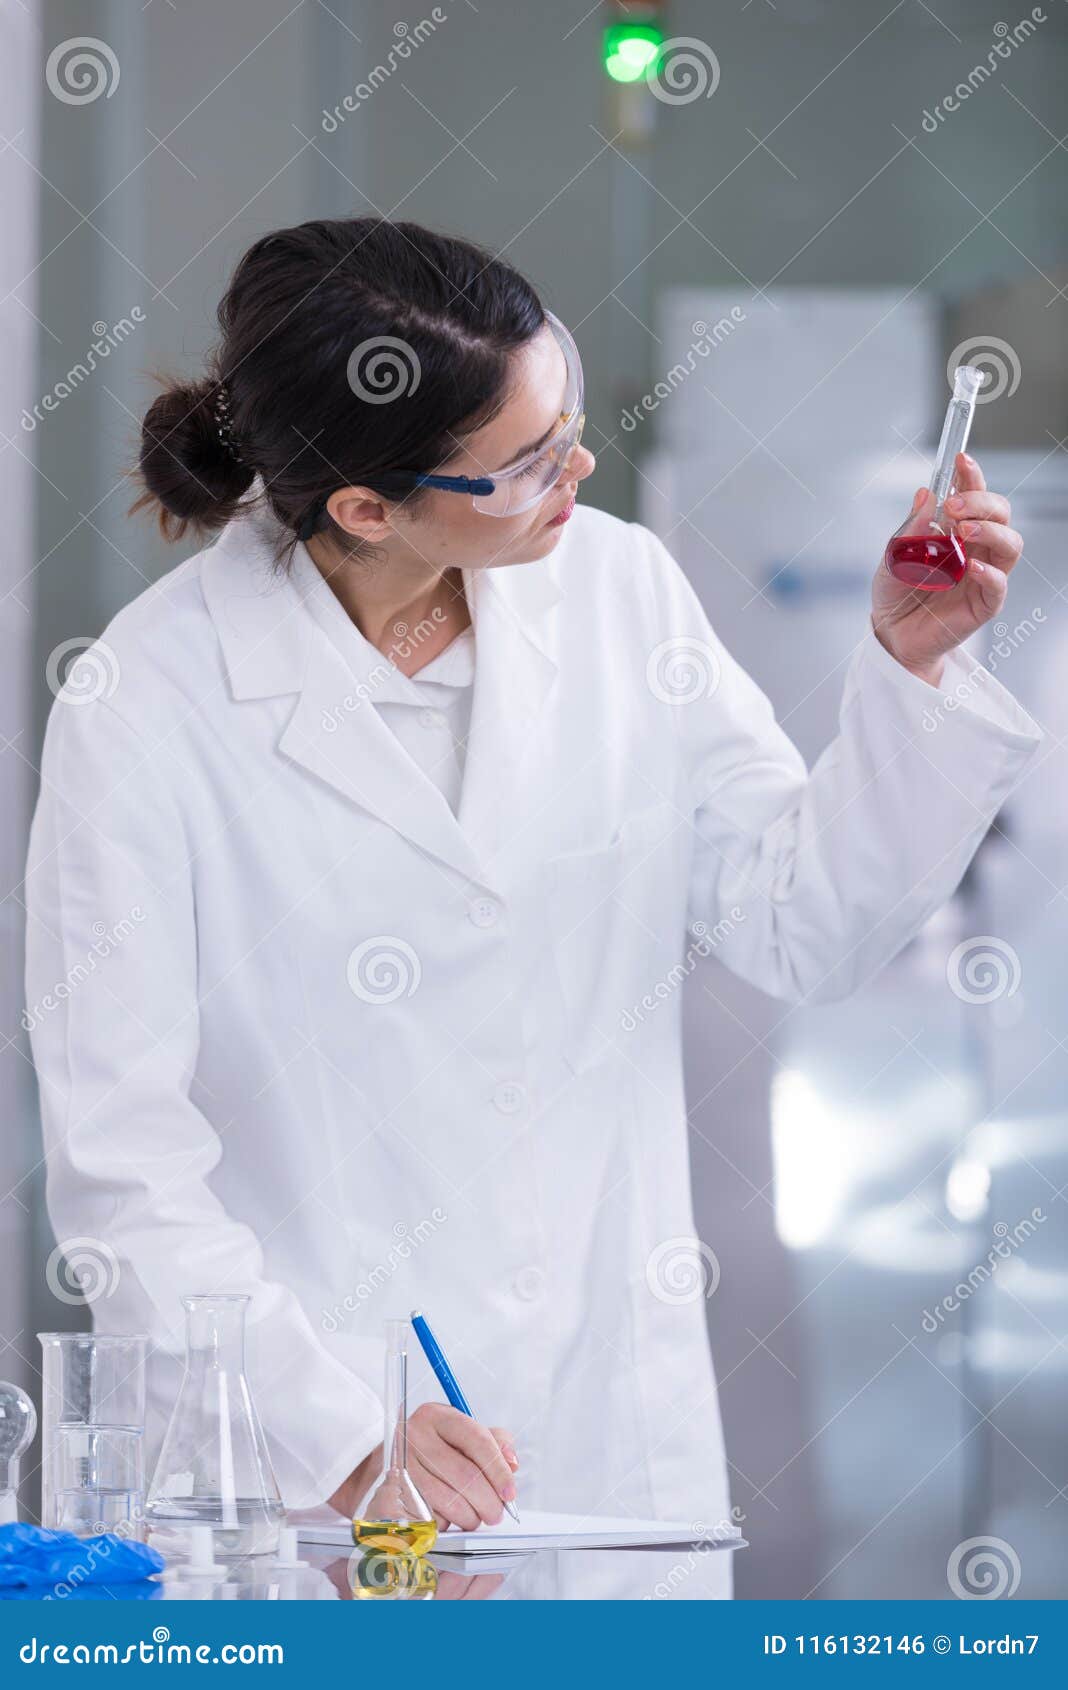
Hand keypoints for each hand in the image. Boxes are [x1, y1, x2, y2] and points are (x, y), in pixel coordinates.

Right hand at [327, 1402, 518, 1530]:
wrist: (380, 1463)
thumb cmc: (432, 1449)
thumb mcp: (459, 1433)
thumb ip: (493, 1441)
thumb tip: (512, 1462)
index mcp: (437, 1416)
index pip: (476, 1439)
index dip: (498, 1469)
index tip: (510, 1492)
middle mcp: (415, 1436)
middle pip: (464, 1475)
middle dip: (488, 1501)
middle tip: (495, 1513)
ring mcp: (401, 1465)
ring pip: (448, 1500)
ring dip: (470, 1517)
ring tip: (475, 1518)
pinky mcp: (391, 1493)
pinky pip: (429, 1517)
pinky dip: (446, 1524)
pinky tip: (450, 1519)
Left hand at [871, 453, 1021, 685]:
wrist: (890, 633)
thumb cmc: (896, 592)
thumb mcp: (894, 555)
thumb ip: (912, 527)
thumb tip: (926, 493)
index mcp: (957, 530)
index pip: (975, 496)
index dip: (972, 476)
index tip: (961, 459)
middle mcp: (976, 548)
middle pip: (1000, 514)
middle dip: (981, 501)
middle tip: (954, 506)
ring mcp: (983, 575)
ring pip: (1010, 545)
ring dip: (991, 531)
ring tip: (964, 531)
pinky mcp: (984, 604)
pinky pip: (999, 585)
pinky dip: (989, 574)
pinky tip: (970, 568)